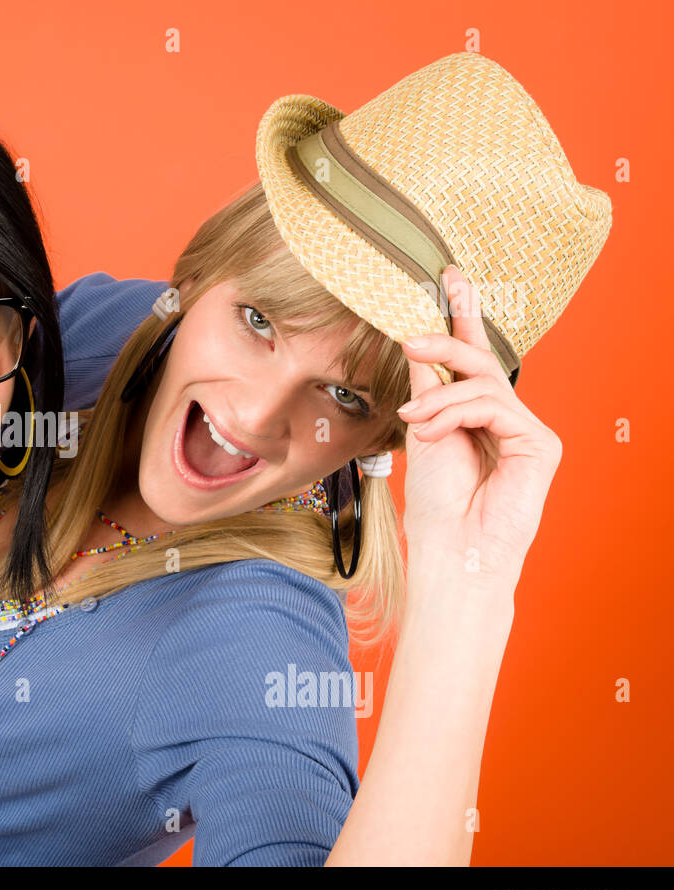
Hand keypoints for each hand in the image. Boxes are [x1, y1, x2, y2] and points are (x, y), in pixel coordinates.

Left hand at [394, 266, 562, 582]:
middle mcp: (507, 418)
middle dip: (446, 342)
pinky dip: (457, 414)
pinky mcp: (541, 443)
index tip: (449, 276)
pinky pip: (493, 407)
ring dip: (439, 398)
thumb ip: (428, 389)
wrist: (451, 551)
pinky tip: (433, 432)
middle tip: (410, 339)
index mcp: (477, 416)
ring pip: (483, 383)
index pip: (472, 359)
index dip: (463, 316)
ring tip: (415, 420)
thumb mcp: (424, 431)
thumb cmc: (437, 504)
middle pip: (480, 362)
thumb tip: (418, 344)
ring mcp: (527, 430)